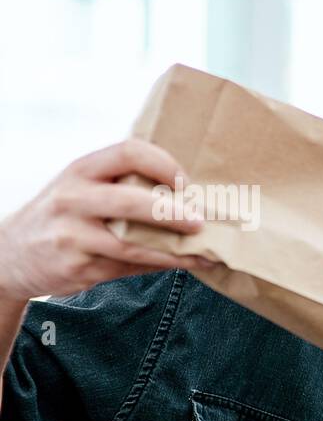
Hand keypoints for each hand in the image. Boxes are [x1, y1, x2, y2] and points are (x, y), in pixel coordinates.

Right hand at [0, 139, 211, 301]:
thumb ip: (123, 187)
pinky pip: (129, 267)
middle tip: (200, 221)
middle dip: (172, 212)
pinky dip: (162, 265)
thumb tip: (189, 199)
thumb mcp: (83, 189)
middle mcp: (73, 199)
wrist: (11, 254)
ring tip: (205, 251)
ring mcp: (73, 235)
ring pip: (133, 244)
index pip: (127, 153)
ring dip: (175, 249)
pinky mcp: (78, 267)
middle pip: (131, 201)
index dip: (163, 164)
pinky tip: (185, 263)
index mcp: (81, 170)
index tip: (185, 182)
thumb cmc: (63, 217)